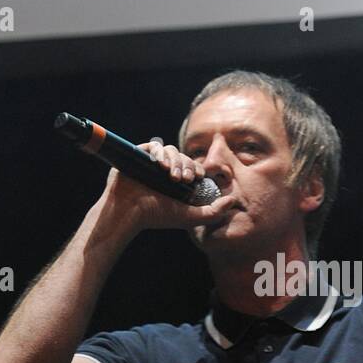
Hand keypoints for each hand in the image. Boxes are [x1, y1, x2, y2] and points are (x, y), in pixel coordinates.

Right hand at [99, 140, 238, 233]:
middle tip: (185, 180)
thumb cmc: (157, 216)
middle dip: (187, 166)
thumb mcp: (190, 216)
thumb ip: (214, 212)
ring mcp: (151, 162)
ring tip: (173, 177)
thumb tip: (233, 200)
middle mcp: (164, 171)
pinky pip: (155, 146)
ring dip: (176, 161)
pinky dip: (161, 154)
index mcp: (177, 182)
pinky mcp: (139, 155)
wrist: (129, 212)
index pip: (193, 167)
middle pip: (183, 157)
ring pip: (171, 150)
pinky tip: (161, 166)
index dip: (198, 169)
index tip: (197, 179)